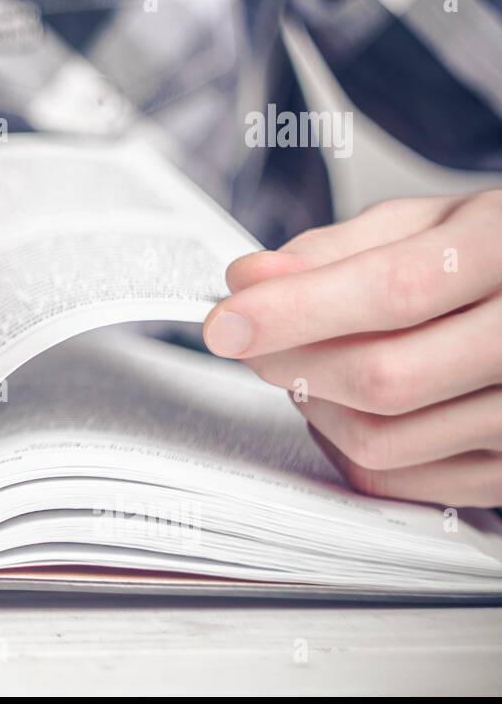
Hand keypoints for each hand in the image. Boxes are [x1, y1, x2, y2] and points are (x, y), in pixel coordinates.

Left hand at [203, 191, 501, 507]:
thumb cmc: (492, 258)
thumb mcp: (426, 224)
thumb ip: (334, 249)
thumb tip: (251, 279)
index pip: (394, 290)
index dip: (295, 310)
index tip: (227, 320)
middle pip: (382, 377)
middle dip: (289, 360)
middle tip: (249, 337)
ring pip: (378, 439)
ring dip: (310, 404)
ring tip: (304, 362)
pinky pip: (392, 479)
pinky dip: (338, 443)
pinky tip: (338, 404)